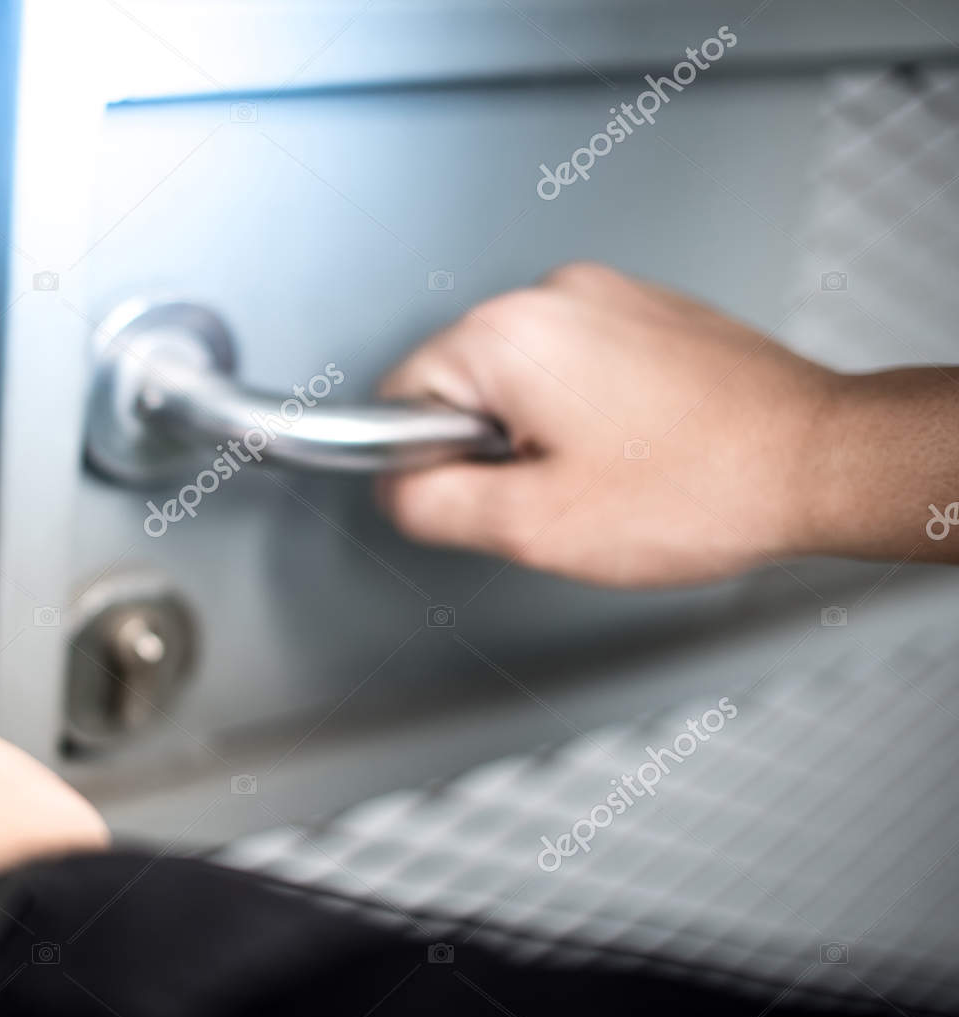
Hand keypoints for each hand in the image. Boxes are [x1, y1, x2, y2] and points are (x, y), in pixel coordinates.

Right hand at [377, 263, 854, 587]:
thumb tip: (393, 488)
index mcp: (507, 335)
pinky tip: (635, 448)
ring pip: (517, 377)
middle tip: (556, 492)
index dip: (426, 463)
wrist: (819, 461)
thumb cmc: (701, 487)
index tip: (478, 495)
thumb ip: (429, 505)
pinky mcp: (645, 310)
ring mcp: (604, 295)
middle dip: (488, 447)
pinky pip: (574, 364)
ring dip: (538, 430)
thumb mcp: (532, 526)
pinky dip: (585, 409)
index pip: (397, 397)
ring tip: (607, 471)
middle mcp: (552, 295)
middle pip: (458, 383)